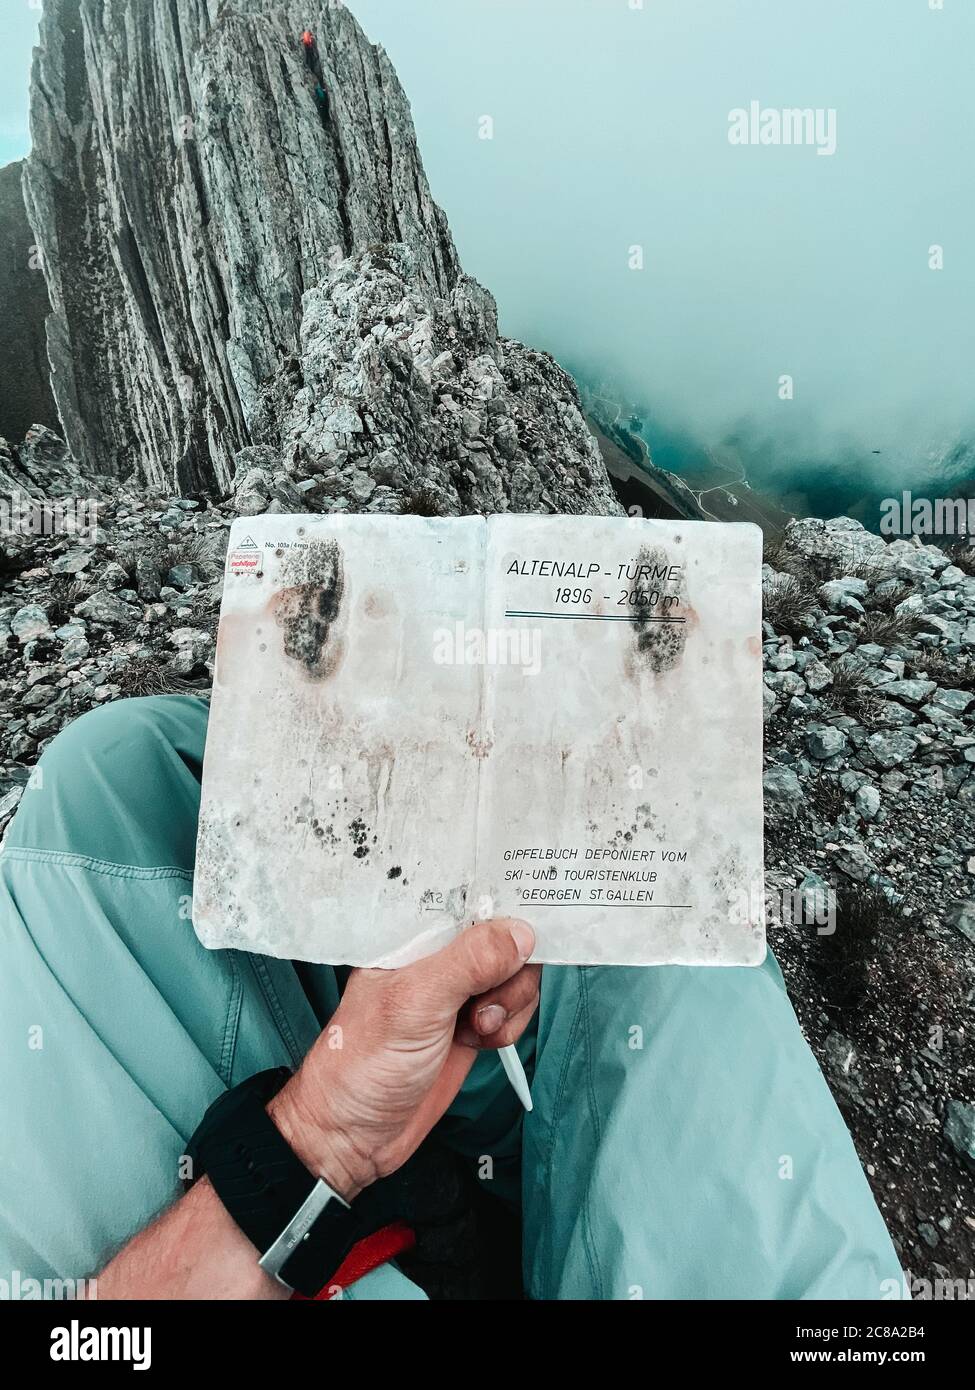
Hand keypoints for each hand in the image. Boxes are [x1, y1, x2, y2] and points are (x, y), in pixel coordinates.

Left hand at [268, 918, 538, 1199]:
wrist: (354, 1134)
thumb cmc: (362, 1062)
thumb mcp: (416, 1003)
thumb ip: (469, 963)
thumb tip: (522, 933)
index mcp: (415, 932)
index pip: (472, 897)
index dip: (505, 903)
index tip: (537, 912)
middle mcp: (439, 954)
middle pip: (507, 936)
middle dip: (510, 969)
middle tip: (484, 1000)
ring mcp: (458, 989)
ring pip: (517, 974)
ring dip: (510, 1003)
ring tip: (475, 1028)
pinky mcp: (473, 1021)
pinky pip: (515, 1007)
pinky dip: (509, 1026)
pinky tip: (478, 1043)